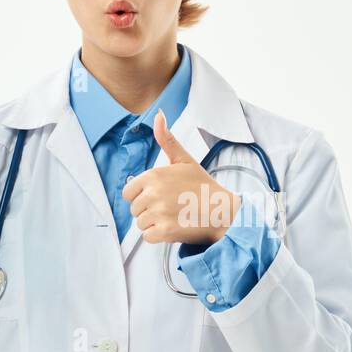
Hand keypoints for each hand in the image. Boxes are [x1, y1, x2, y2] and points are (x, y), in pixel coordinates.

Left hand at [122, 109, 240, 245]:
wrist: (223, 211)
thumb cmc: (203, 186)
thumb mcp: (184, 160)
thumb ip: (167, 140)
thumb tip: (158, 115)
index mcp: (154, 175)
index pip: (128, 192)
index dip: (142, 196)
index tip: (159, 196)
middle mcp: (153, 193)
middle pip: (135, 210)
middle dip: (149, 211)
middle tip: (170, 207)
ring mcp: (159, 213)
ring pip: (141, 224)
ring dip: (154, 224)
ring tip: (174, 217)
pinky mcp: (165, 231)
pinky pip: (148, 237)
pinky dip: (158, 236)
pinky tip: (173, 227)